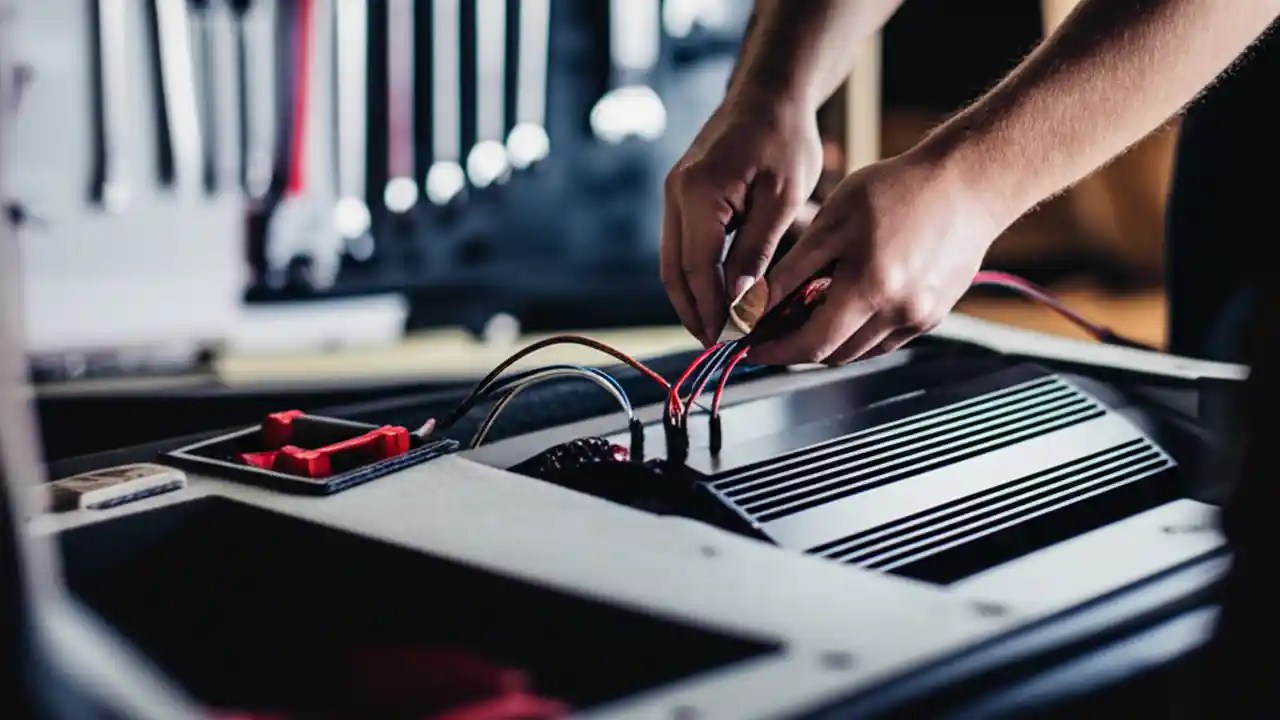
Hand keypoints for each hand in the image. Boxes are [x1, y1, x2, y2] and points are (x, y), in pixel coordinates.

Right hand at [661, 89, 822, 344]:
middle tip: (719, 347)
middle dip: (694, 313)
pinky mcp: (683, 195)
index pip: (698, 270)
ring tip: (719, 330)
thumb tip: (739, 303)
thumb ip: (757, 251)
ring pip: (673, 262)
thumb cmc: (784, 138)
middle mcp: (676, 194)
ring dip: (692, 298)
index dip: (712, 311)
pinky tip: (719, 296)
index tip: (730, 341)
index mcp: (699, 194)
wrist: (769, 93)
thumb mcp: (783, 198)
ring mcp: (674, 194)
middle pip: (674, 272)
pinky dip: (696, 275)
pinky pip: (682, 246)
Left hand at [745, 150, 1006, 365]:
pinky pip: (882, 341)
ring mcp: (920, 319)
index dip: (774, 350)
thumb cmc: (898, 190)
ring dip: (824, 342)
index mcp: (871, 288)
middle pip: (832, 355)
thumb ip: (793, 271)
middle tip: (768, 331)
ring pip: (857, 352)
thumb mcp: (833, 222)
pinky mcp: (932, 316)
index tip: (749, 345)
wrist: (969, 184)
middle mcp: (899, 313)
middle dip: (795, 348)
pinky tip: (840, 310)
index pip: (810, 344)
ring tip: (799, 318)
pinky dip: (855, 334)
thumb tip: (757, 305)